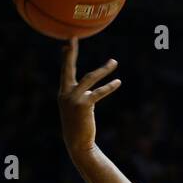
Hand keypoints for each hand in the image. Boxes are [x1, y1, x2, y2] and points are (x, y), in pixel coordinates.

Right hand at [58, 38, 121, 156]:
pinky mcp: (84, 106)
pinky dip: (109, 87)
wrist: (77, 144)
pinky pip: (99, 93)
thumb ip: (81, 97)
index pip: (65, 71)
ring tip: (114, 62)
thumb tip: (91, 90)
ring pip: (89, 78)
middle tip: (73, 38)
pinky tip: (118, 81)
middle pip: (68, 68)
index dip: (67, 57)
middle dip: (71, 53)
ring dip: (103, 70)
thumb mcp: (77, 109)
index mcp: (63, 93)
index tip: (69, 43)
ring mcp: (74, 99)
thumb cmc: (79, 126)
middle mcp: (66, 93)